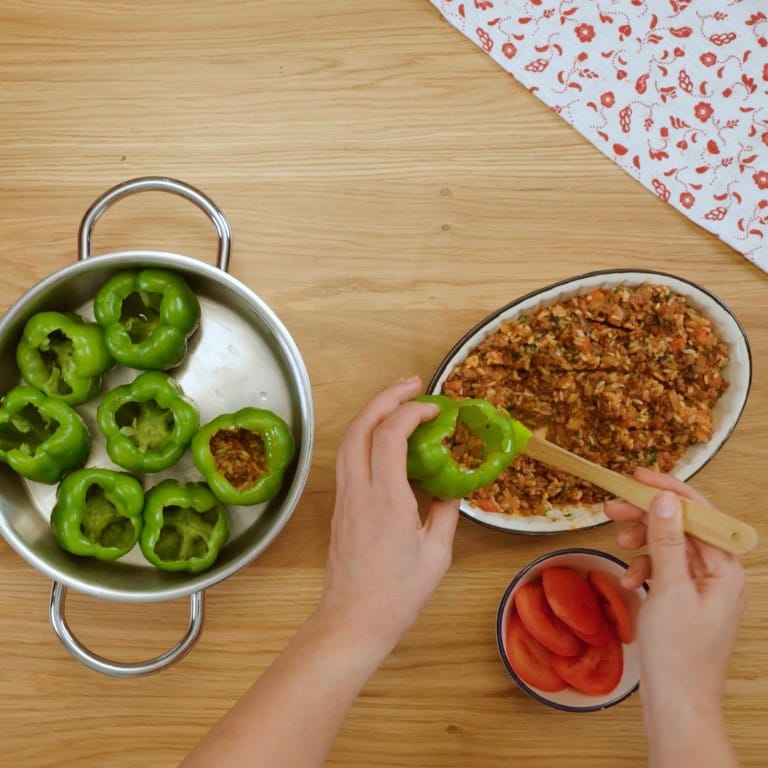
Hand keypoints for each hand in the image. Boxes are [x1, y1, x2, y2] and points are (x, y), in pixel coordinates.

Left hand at [319, 376, 459, 655]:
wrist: (352, 620)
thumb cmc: (397, 595)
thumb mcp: (436, 554)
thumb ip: (445, 512)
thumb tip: (449, 486)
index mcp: (386, 500)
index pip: (389, 436)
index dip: (410, 412)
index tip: (435, 409)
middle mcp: (359, 491)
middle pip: (360, 426)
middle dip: (385, 397)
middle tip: (412, 384)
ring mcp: (344, 496)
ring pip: (348, 439)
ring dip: (371, 412)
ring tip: (398, 399)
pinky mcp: (340, 505)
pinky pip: (348, 456)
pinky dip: (365, 434)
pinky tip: (384, 436)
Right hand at [605, 468, 748, 712]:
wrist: (677, 705)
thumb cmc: (680, 655)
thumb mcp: (670, 589)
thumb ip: (667, 540)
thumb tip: (666, 499)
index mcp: (726, 570)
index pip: (700, 515)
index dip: (669, 491)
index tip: (638, 477)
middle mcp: (719, 575)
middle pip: (682, 528)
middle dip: (647, 516)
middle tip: (612, 506)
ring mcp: (702, 588)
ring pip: (669, 546)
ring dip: (642, 542)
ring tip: (619, 543)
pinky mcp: (685, 601)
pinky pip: (664, 569)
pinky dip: (643, 568)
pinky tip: (629, 579)